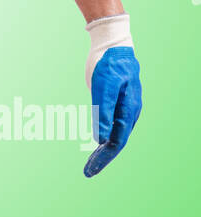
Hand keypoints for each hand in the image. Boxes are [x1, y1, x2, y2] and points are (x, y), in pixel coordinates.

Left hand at [84, 44, 141, 177]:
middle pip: (117, 141)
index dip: (104, 157)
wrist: (111, 44)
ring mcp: (123, 107)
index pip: (117, 141)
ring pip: (115, 135)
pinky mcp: (116, 102)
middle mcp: (129, 112)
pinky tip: (97, 143)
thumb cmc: (108, 63)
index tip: (90, 170)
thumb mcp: (104, 86)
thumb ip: (103, 112)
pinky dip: (104, 137)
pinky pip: (112, 125)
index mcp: (128, 110)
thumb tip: (101, 139)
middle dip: (103, 158)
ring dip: (103, 150)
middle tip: (88, 172)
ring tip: (91, 163)